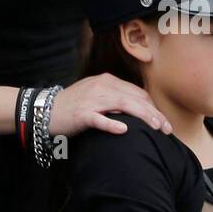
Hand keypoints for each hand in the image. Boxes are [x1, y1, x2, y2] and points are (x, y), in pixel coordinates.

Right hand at [49, 73, 172, 136]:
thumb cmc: (73, 106)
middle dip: (155, 114)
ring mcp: (91, 100)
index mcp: (107, 81)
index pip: (137, 93)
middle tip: (168, 129)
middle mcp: (102, 87)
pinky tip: (125, 130)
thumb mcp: (95, 95)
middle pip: (135, 99)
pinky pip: (99, 119)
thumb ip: (115, 98)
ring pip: (124, 106)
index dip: (153, 107)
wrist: (44, 110)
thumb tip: (137, 108)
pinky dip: (112, 124)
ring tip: (157, 128)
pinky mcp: (81, 114)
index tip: (163, 121)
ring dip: (143, 117)